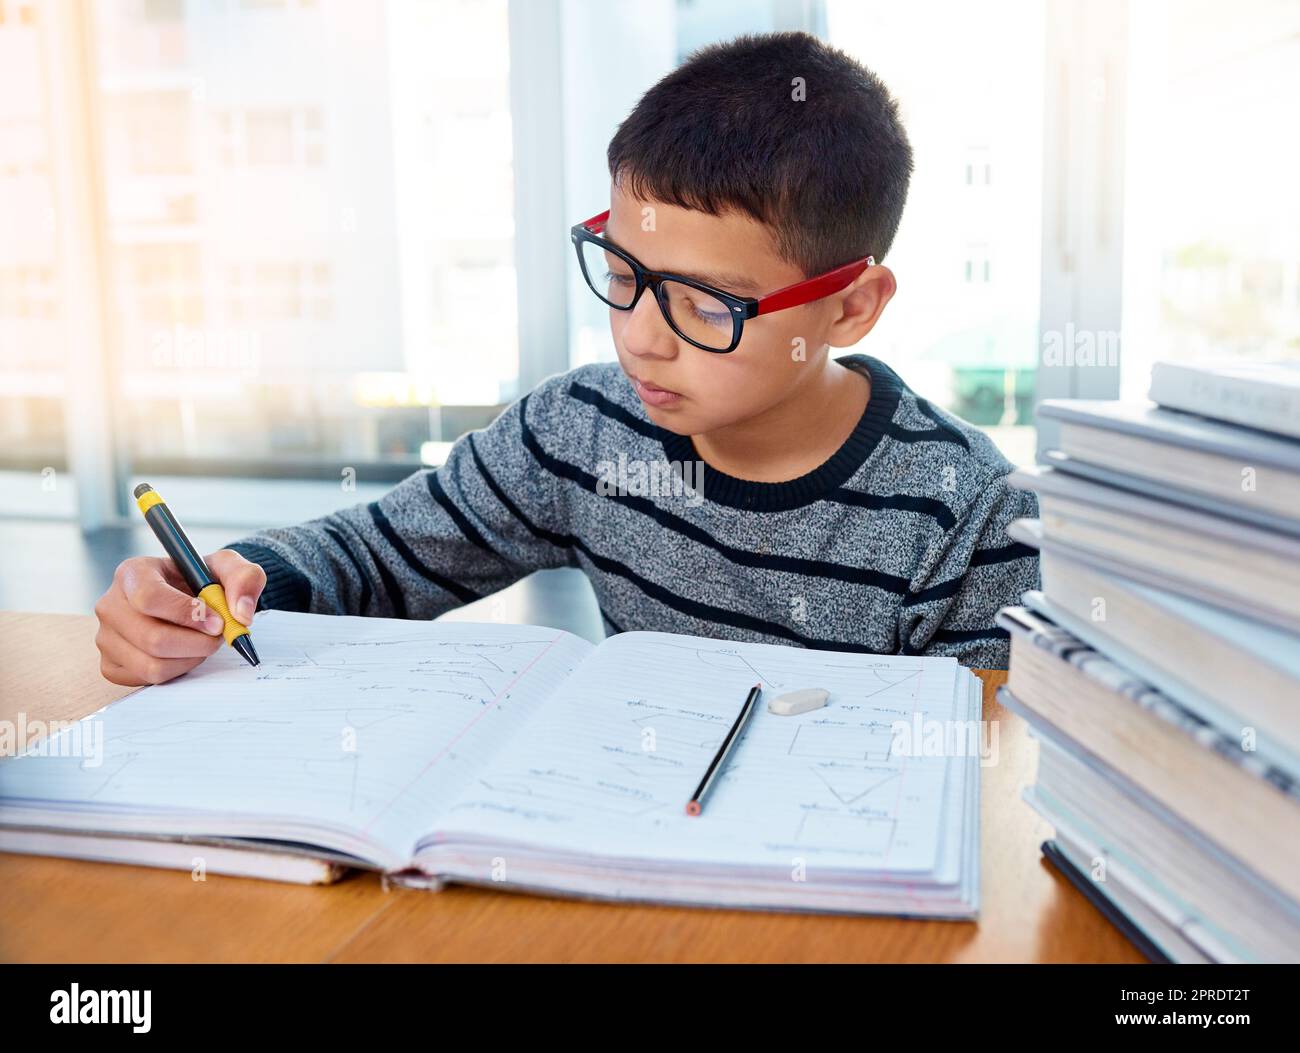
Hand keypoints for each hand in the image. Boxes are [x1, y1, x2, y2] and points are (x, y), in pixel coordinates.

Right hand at [93, 549, 266, 685]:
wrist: (190, 597)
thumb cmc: (203, 580)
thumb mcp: (229, 567)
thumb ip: (244, 579)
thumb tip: (241, 615)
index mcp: (133, 573)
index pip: (150, 598)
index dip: (188, 615)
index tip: (217, 622)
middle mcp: (111, 605)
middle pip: (153, 638)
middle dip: (197, 643)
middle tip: (218, 637)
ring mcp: (106, 637)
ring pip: (152, 665)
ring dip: (190, 659)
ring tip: (202, 641)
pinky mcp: (111, 664)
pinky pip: (147, 679)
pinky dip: (176, 671)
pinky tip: (185, 653)